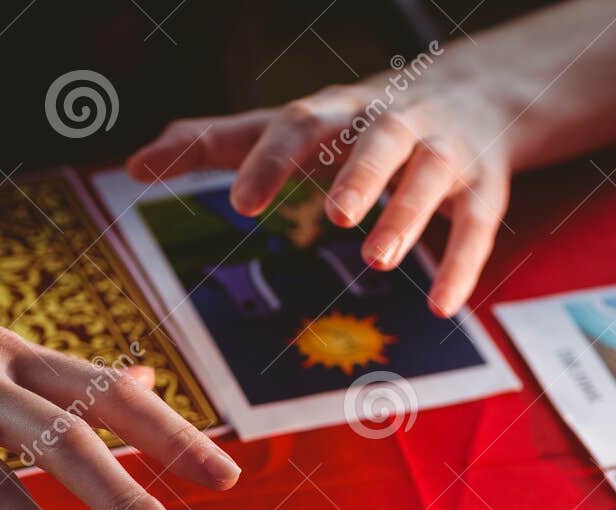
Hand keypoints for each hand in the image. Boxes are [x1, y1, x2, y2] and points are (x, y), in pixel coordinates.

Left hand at [128, 73, 510, 316]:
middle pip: (380, 139)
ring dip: (408, 215)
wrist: (474, 96)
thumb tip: (130, 164)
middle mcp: (394, 123)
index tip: (240, 203)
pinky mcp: (485, 188)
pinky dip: (462, 265)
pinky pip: (477, 226)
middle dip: (360, 175)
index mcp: (336, 111)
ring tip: (376, 259)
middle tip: (335, 216)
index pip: (299, 125)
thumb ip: (216, 145)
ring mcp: (445, 153)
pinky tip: (442, 308)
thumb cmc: (356, 124)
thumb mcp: (289, 127)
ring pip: (432, 177)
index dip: (272, 160)